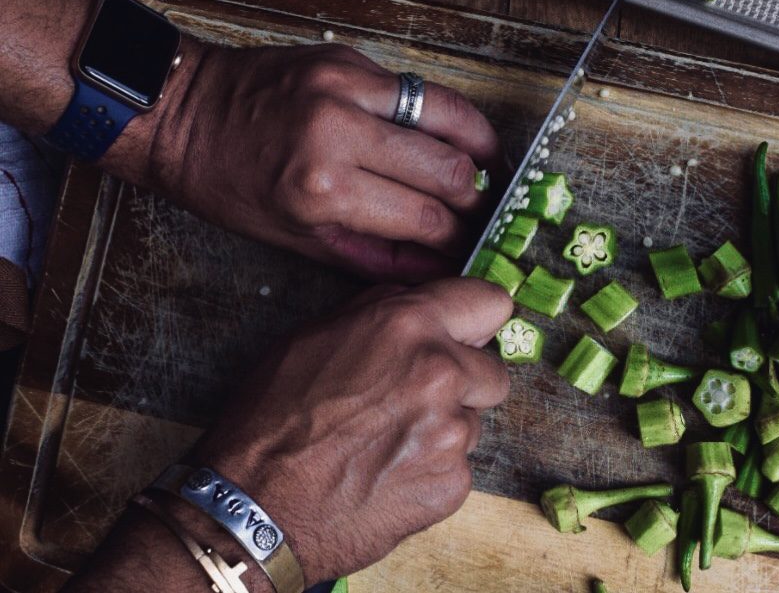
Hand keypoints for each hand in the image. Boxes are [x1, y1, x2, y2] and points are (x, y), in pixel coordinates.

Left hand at [115, 39, 501, 280]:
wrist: (180, 113)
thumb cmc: (227, 183)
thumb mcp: (295, 238)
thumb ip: (374, 255)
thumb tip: (436, 265)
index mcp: (321, 188)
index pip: (424, 217)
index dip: (460, 239)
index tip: (473, 247)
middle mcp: (337, 133)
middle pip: (447, 169)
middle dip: (477, 200)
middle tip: (486, 215)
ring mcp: (345, 87)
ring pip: (446, 118)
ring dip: (479, 149)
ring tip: (491, 170)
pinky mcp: (347, 60)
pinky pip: (417, 90)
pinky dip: (444, 116)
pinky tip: (455, 136)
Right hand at [188, 277, 511, 581]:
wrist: (255, 505)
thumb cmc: (273, 417)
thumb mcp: (316, 335)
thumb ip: (382, 311)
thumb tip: (420, 303)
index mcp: (410, 325)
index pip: (490, 302)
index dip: (477, 320)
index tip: (469, 335)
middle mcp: (442, 373)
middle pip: (494, 371)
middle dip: (465, 382)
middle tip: (417, 399)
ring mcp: (452, 432)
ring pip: (473, 422)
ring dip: (444, 428)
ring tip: (388, 442)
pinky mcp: (453, 484)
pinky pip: (458, 467)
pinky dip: (431, 470)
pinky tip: (387, 473)